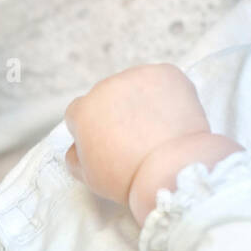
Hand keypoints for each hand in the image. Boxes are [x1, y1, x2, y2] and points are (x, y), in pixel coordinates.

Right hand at [64, 64, 209, 206]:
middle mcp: (105, 87)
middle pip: (107, 97)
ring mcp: (137, 77)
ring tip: (157, 130)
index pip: (79, 112)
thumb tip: (77, 147)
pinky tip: (172, 119)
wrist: (175, 169)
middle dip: (116, 113)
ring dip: (140, 102)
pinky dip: (167, 95)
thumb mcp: (90, 178)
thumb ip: (75, 157)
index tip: (107, 143)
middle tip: (136, 139)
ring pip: (134, 87)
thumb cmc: (131, 178)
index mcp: (82, 111)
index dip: (92, 129)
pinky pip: (162, 81)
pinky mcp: (167, 72)